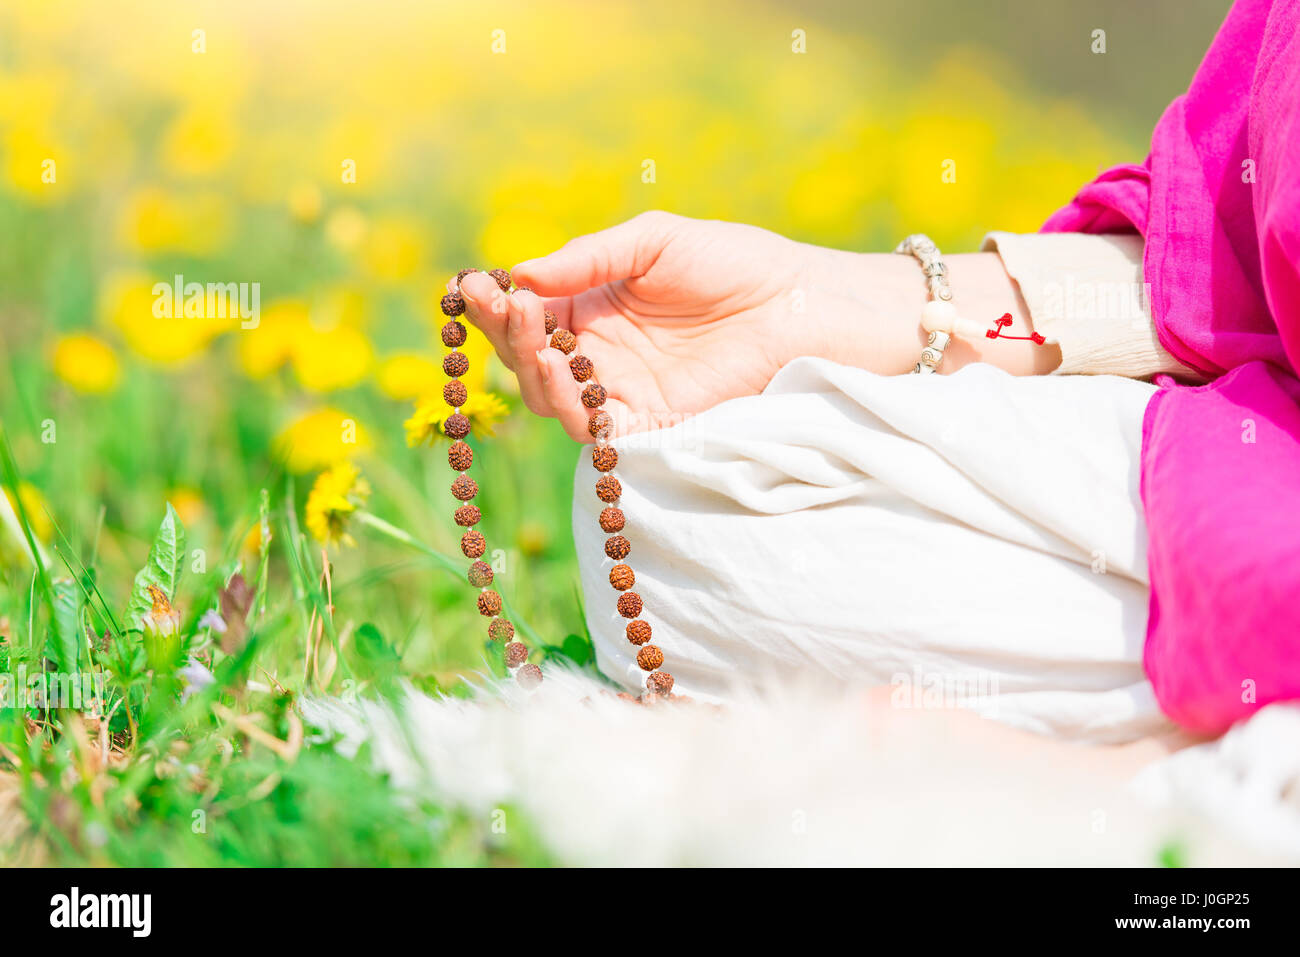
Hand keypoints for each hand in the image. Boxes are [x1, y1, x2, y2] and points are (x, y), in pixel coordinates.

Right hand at [455, 211, 1051, 440]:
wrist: (801, 305)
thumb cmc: (736, 264)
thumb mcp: (654, 242)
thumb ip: (590, 257)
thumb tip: (522, 274)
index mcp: (595, 308)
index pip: (530, 314)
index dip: (498, 302)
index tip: (474, 283)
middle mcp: (600, 356)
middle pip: (528, 359)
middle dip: (506, 332)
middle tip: (502, 303)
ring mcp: (623, 394)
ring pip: (551, 397)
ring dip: (527, 366)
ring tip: (530, 327)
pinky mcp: (650, 426)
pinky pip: (594, 427)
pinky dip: (566, 402)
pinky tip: (553, 364)